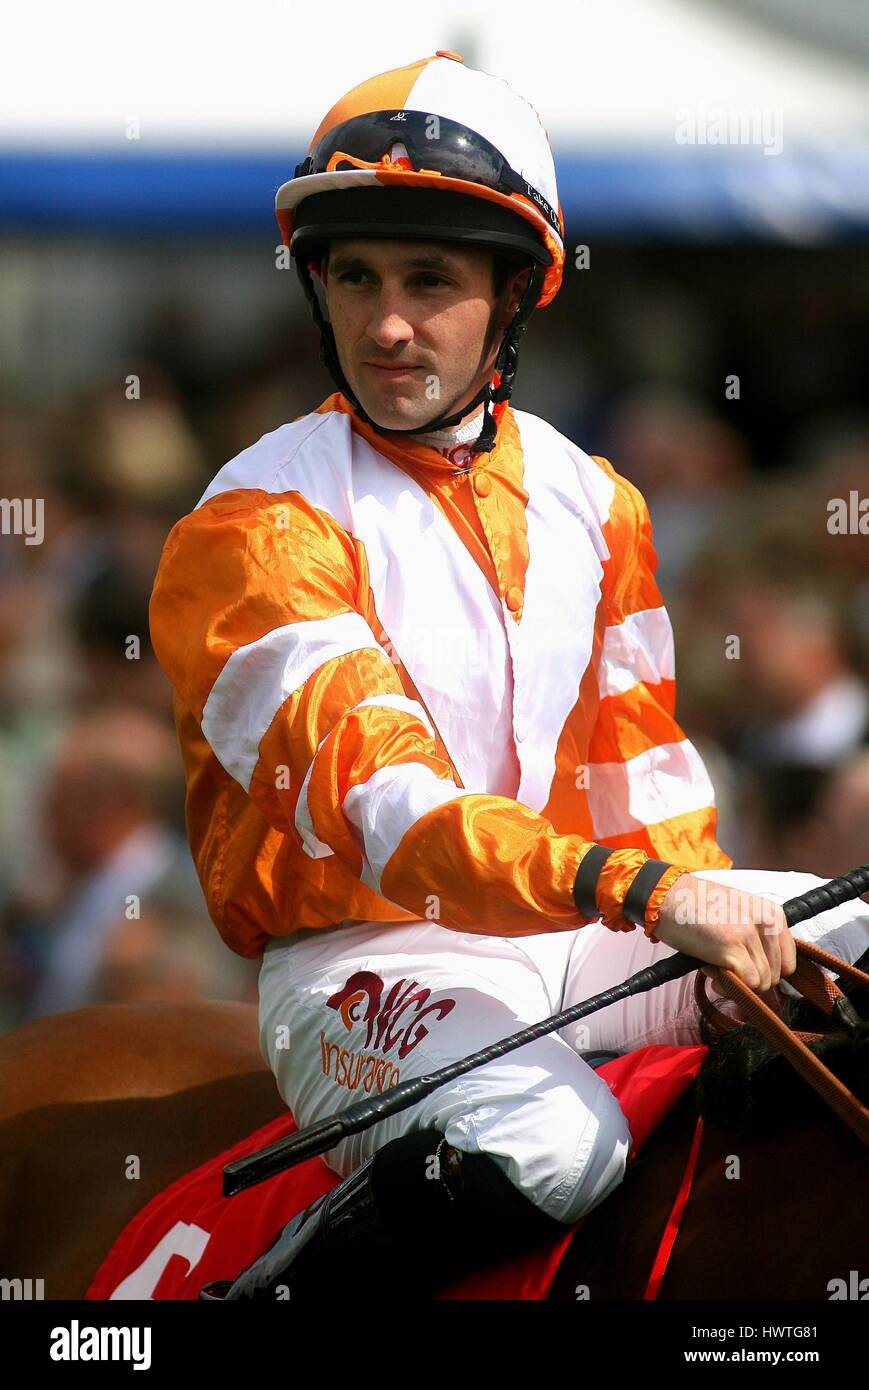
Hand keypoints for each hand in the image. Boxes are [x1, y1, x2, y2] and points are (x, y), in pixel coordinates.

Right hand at [653, 873, 796, 993]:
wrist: (666, 895)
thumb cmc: (696, 905)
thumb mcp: (739, 913)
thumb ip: (757, 939)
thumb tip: (765, 976)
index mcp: (773, 914)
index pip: (788, 963)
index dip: (765, 972)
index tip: (746, 970)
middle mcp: (767, 923)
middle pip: (775, 976)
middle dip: (748, 978)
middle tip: (723, 963)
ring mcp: (751, 935)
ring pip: (760, 983)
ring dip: (735, 982)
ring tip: (713, 963)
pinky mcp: (733, 948)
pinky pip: (746, 985)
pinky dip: (727, 986)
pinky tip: (710, 970)